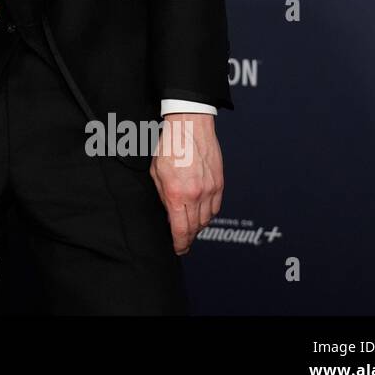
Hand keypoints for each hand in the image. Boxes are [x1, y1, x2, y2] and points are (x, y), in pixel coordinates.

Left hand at [150, 113, 222, 254]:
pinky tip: (201, 213)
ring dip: (198, 226)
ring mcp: (210, 190)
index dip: (179, 244)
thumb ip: (162, 196)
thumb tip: (168, 213)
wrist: (190, 126)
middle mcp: (196, 195)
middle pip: (195, 228)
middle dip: (188, 238)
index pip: (181, 230)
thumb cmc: (169, 145)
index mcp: (176, 194)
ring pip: (207, 220)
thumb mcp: (155, 172)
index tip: (177, 249)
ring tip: (189, 227)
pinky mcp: (219, 183)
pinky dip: (208, 214)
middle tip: (182, 241)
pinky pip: (216, 207)